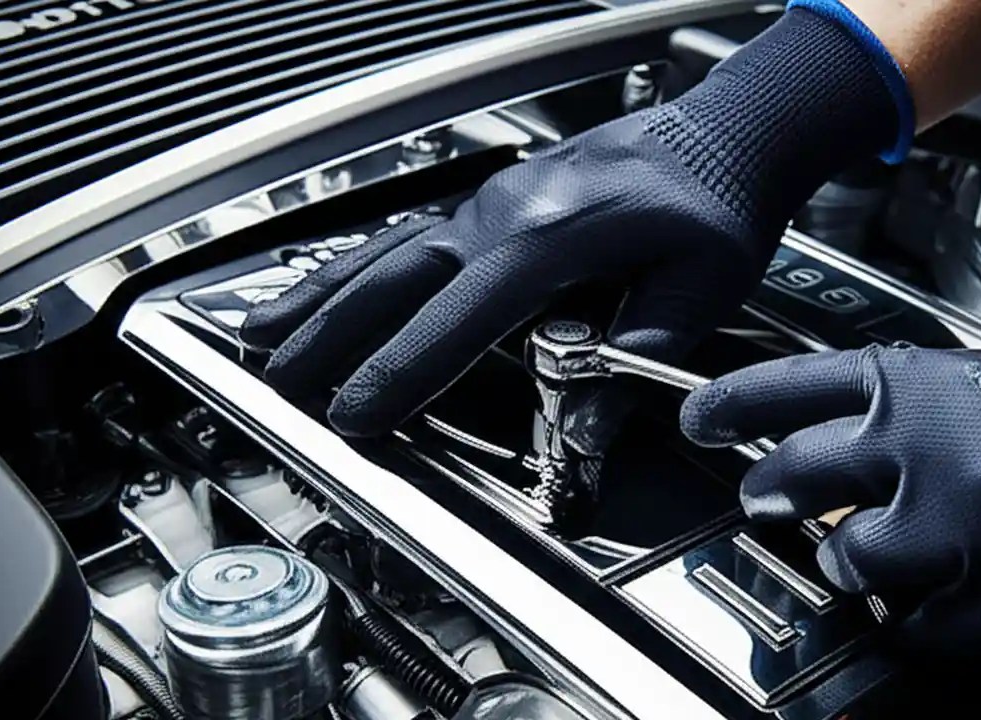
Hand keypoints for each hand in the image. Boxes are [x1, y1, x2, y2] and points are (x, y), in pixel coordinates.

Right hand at [238, 8, 896, 437]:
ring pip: (385, 253)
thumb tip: (589, 424)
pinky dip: (353, 269)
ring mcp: (490, 204)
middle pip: (395, 278)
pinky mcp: (490, 206)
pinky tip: (326, 291)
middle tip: (274, 383)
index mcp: (552, 235)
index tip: (356, 416)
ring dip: (321, 298)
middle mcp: (504, 214)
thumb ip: (640, 352)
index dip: (401, 370)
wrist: (719, 136)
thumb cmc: (714, 203)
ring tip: (261, 336)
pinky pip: (405, 237)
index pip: (458, 315)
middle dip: (329, 335)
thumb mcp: (701, 283)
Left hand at [680, 345, 980, 659]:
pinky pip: (908, 631)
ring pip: (848, 561)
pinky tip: (957, 593)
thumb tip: (799, 434)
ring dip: (859, 561)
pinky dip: (919, 620)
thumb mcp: (976, 383)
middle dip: (774, 492)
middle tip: (774, 499)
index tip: (696, 421)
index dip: (730, 405)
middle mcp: (932, 449)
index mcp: (923, 387)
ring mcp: (963, 530)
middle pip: (795, 476)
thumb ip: (891, 403)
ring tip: (907, 548)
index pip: (791, 387)